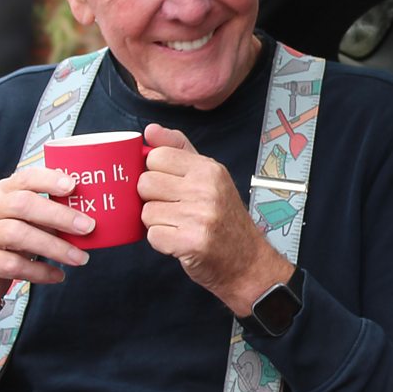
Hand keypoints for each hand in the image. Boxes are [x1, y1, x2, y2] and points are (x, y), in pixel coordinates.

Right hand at [0, 169, 93, 307]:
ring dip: (54, 247)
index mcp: (5, 191)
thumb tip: (91, 218)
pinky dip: (39, 271)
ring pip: (18, 235)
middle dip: (59, 216)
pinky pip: (11, 265)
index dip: (49, 179)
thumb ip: (50, 212)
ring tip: (81, 258)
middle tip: (88, 227)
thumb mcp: (26, 218)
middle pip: (23, 205)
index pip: (26, 177)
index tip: (73, 186)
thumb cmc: (11, 235)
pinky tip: (58, 275)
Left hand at [138, 123, 292, 313]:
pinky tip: (179, 241)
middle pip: (145, 183)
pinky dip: (161, 242)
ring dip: (157, 223)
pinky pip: (152, 236)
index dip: (156, 173)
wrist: (247, 261)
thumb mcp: (209, 177)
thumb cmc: (224, 218)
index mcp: (209, 169)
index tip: (170, 186)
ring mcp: (199, 216)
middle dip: (153, 199)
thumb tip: (149, 130)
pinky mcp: (191, 242)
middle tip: (174, 209)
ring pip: (146, 211)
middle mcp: (206, 189)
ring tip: (180, 226)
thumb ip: (179, 150)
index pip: (156, 156)